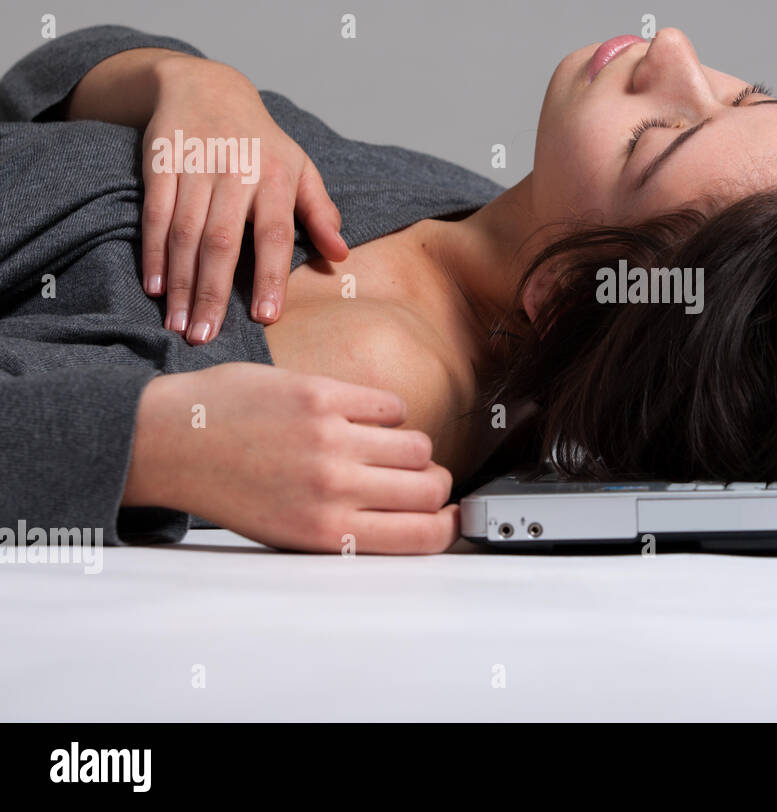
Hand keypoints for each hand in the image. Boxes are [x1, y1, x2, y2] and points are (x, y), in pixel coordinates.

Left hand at [124, 364, 458, 553]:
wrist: (173, 442)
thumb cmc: (229, 489)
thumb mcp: (289, 532)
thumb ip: (348, 528)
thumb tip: (410, 520)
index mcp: (328, 532)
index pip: (424, 534)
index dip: (448, 525)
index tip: (448, 515)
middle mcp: (335, 489)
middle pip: (432, 488)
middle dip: (433, 485)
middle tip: (416, 479)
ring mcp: (331, 439)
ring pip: (418, 445)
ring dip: (410, 448)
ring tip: (384, 447)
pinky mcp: (323, 396)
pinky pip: (391, 406)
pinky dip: (386, 413)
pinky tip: (361, 418)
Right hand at [142, 56, 347, 343]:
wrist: (206, 86)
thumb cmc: (262, 141)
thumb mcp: (301, 167)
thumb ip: (320, 212)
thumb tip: (341, 255)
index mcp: (277, 177)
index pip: (275, 234)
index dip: (269, 276)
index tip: (264, 316)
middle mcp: (236, 172)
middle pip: (223, 241)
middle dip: (213, 291)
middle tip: (205, 336)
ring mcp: (196, 168)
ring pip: (186, 234)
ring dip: (181, 282)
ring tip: (178, 324)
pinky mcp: (161, 164)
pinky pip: (155, 215)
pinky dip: (153, 252)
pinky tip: (155, 287)